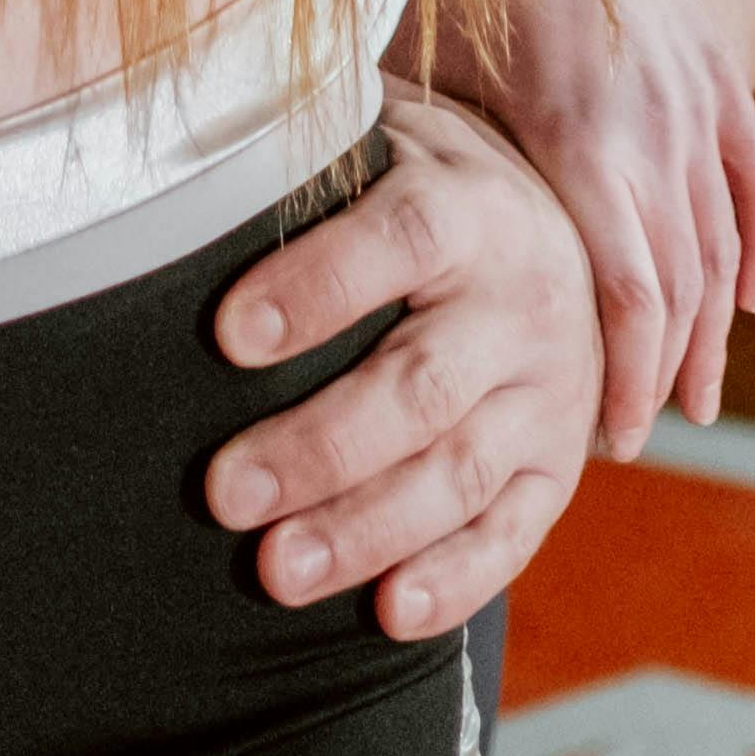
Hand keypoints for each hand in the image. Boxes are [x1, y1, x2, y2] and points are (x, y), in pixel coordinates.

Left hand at [201, 87, 600, 639]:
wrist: (571, 230)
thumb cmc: (425, 186)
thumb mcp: (389, 142)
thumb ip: (312, 163)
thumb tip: (183, 166)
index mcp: (468, 209)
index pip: (396, 240)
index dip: (318, 284)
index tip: (231, 333)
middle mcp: (521, 302)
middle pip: (420, 386)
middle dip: (319, 448)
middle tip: (225, 493)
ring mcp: (550, 394)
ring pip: (458, 472)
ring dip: (366, 530)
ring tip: (277, 572)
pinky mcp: (560, 467)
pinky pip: (513, 534)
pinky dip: (454, 580)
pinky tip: (387, 613)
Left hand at [434, 0, 754, 460]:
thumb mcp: (419, 68)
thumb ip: (395, 161)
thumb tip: (313, 237)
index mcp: (580, 136)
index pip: (630, 292)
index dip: (626, 375)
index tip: (606, 440)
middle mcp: (654, 130)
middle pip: (685, 286)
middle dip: (664, 373)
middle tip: (631, 436)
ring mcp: (696, 101)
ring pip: (723, 242)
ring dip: (712, 328)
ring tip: (689, 398)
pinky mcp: (715, 71)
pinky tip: (747, 299)